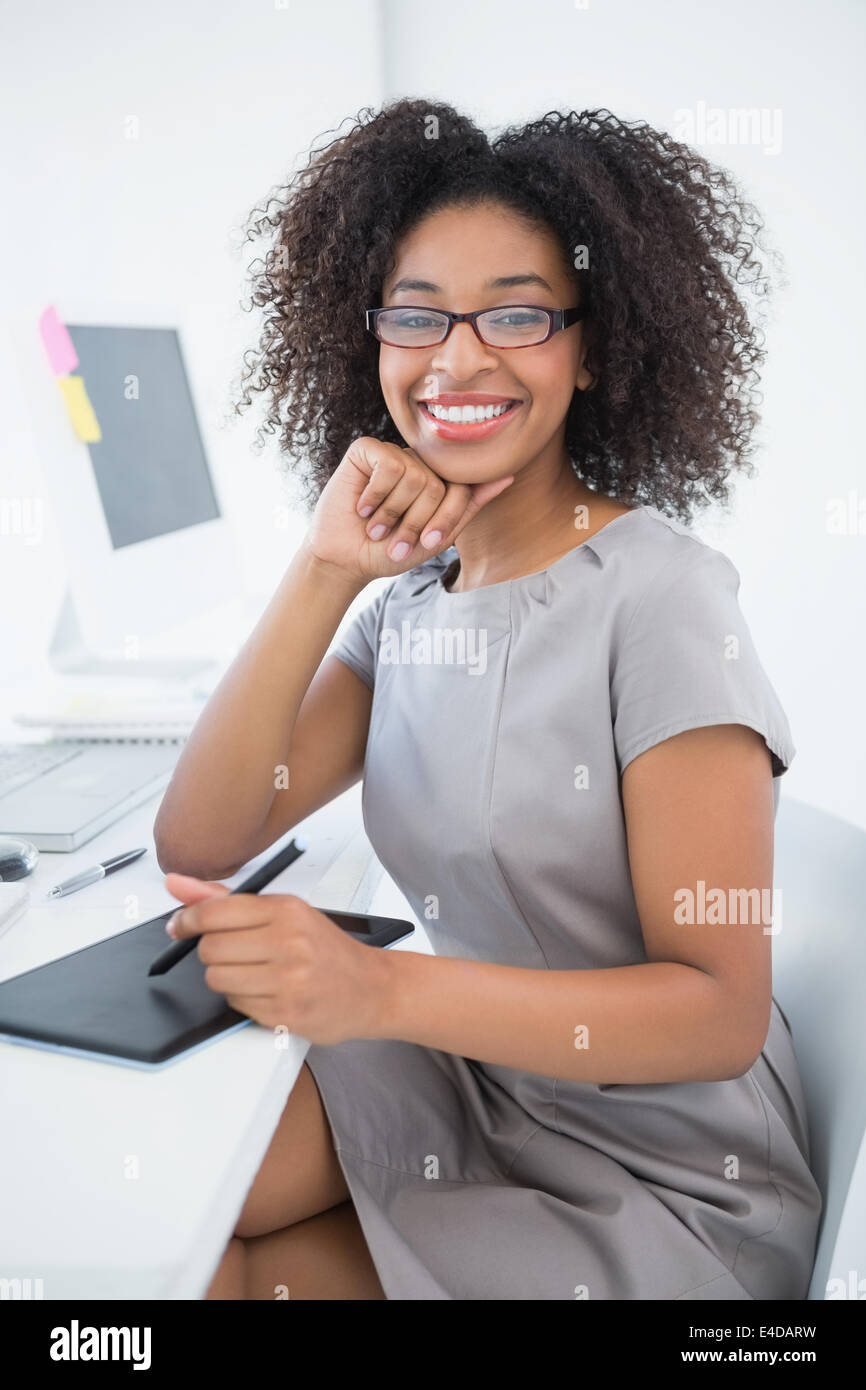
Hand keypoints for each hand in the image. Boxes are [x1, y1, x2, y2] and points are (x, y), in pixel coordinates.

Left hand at [163, 873, 390, 1044]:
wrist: (372, 988)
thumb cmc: (326, 949)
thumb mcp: (285, 912)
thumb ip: (227, 900)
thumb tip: (177, 883)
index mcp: (287, 909)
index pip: (215, 912)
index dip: (187, 920)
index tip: (180, 927)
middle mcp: (289, 942)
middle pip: (211, 948)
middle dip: (213, 952)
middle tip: (236, 952)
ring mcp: (288, 980)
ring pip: (217, 979)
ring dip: (226, 979)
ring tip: (254, 974)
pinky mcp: (286, 1013)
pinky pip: (236, 1006)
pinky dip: (244, 1000)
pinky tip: (268, 992)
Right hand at [304, 435, 513, 581]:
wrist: (346, 560)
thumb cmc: (390, 550)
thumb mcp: (436, 537)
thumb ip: (469, 507)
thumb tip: (509, 476)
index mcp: (438, 481)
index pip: (461, 490)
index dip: (442, 521)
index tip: (423, 544)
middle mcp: (418, 463)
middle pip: (436, 485)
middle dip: (414, 521)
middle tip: (393, 539)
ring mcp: (393, 453)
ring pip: (413, 476)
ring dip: (391, 512)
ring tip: (376, 526)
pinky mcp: (366, 449)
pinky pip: (387, 464)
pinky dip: (375, 494)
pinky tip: (362, 506)